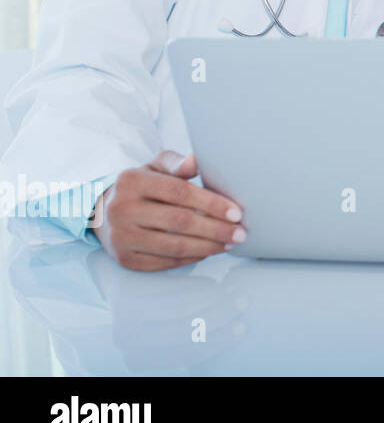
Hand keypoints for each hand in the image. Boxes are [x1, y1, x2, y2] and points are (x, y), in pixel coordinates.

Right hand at [91, 150, 245, 271]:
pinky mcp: (124, 259)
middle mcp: (121, 209)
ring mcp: (121, 237)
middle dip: (216, 229)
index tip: (236, 212)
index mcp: (132, 181)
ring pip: (174, 246)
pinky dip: (191, 258)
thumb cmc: (142, 186)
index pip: (179, 193)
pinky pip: (165, 262)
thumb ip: (177, 163)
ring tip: (230, 243)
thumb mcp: (155, 167)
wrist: (104, 212)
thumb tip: (196, 160)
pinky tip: (209, 251)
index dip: (211, 203)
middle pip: (179, 222)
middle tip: (240, 232)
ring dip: (208, 246)